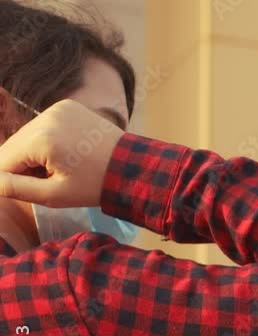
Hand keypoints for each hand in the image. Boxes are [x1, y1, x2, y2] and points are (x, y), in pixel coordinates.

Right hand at [0, 99, 124, 206]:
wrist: (132, 166)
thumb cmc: (95, 185)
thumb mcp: (55, 195)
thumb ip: (17, 188)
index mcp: (41, 139)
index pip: (3, 160)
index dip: (11, 179)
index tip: (31, 188)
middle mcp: (45, 117)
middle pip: (13, 145)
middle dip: (22, 165)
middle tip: (48, 179)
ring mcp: (57, 108)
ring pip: (26, 135)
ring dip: (32, 152)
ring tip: (59, 166)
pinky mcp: (66, 106)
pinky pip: (42, 125)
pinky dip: (45, 139)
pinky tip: (65, 152)